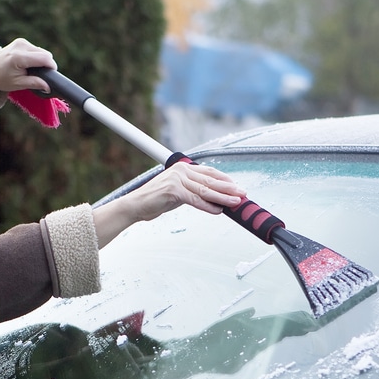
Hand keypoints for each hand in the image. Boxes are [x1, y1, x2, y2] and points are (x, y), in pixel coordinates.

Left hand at [0, 38, 56, 92]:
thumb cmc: (0, 79)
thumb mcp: (18, 84)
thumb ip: (35, 83)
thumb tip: (49, 87)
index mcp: (19, 57)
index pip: (45, 58)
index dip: (51, 68)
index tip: (51, 77)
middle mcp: (21, 46)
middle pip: (45, 54)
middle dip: (46, 65)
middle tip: (38, 76)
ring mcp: (20, 42)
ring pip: (42, 51)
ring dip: (41, 61)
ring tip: (30, 71)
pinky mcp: (20, 41)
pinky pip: (36, 49)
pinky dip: (36, 57)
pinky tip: (27, 64)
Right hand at [92, 163, 246, 247]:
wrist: (135, 205)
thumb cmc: (155, 200)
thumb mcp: (177, 192)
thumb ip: (192, 191)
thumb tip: (211, 198)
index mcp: (183, 168)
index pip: (209, 172)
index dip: (225, 179)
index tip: (237, 186)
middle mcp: (181, 171)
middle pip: (210, 180)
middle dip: (229, 188)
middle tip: (243, 194)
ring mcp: (177, 180)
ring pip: (206, 190)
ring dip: (223, 197)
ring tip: (236, 202)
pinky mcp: (173, 191)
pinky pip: (196, 200)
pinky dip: (208, 206)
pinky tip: (218, 210)